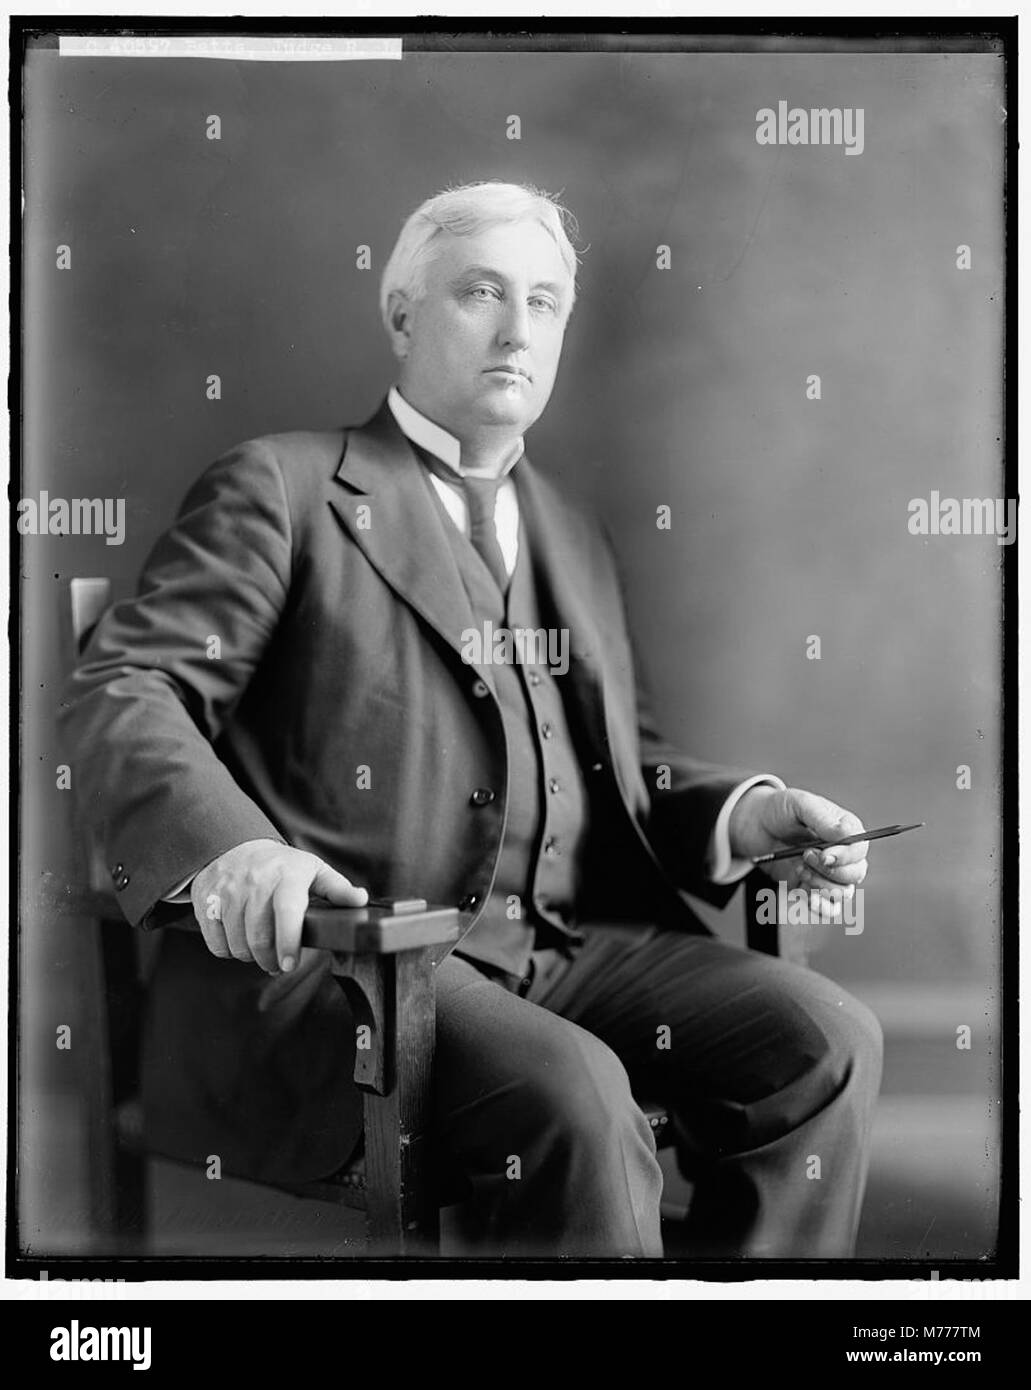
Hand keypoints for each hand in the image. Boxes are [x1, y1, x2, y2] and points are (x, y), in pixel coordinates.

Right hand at [190, 838, 367, 974]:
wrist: (232, 845)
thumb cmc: (280, 866)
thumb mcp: (312, 870)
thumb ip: (337, 888)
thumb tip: (360, 900)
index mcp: (286, 874)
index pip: (287, 910)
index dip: (289, 941)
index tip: (290, 964)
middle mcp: (254, 880)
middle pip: (259, 936)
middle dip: (270, 960)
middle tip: (279, 964)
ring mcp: (226, 890)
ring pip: (236, 943)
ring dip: (250, 956)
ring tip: (260, 951)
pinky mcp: (205, 899)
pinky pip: (215, 942)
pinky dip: (227, 950)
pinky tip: (239, 941)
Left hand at [728, 785, 868, 918]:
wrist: (754, 827)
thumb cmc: (779, 810)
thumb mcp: (799, 804)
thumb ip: (822, 818)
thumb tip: (848, 832)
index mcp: (845, 831)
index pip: (859, 849)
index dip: (845, 856)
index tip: (823, 855)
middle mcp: (842, 854)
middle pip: (855, 874)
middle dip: (829, 870)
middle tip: (804, 855)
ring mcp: (829, 874)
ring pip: (843, 893)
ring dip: (820, 885)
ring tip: (798, 868)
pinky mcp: (814, 889)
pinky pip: (829, 909)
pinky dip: (821, 907)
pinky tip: (807, 896)